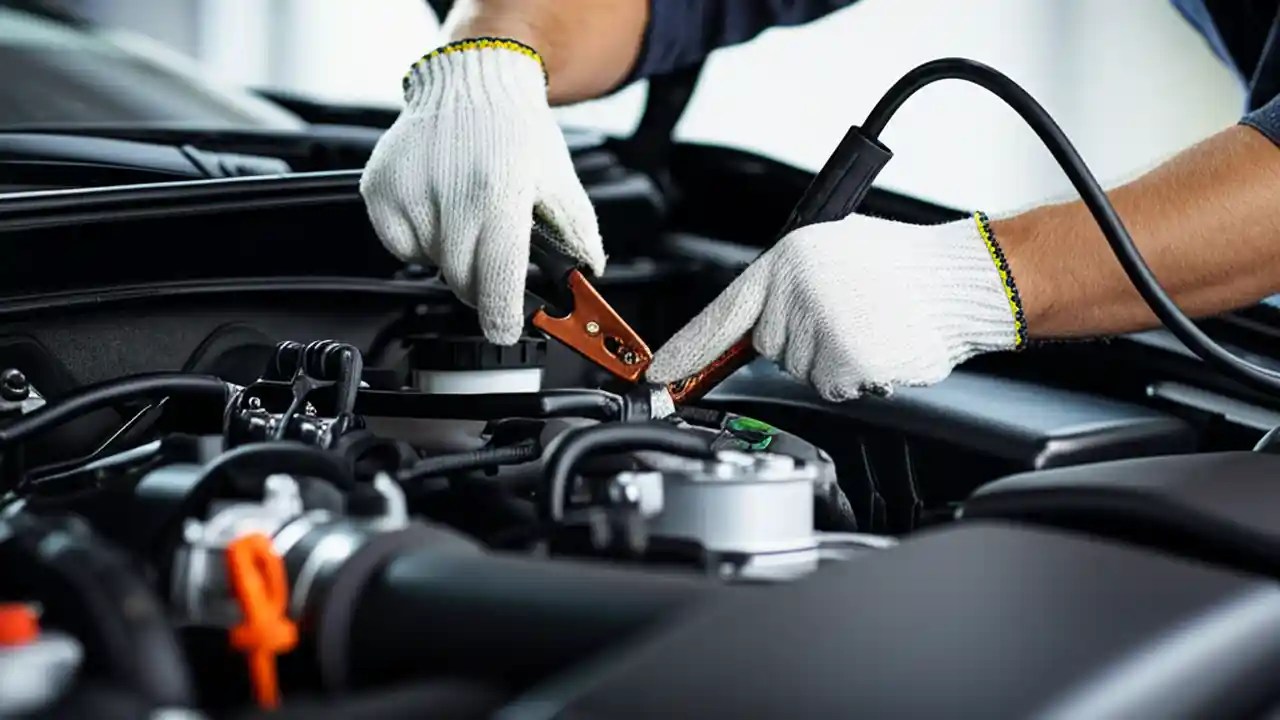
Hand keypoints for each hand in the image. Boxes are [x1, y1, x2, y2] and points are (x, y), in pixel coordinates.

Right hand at [360, 39, 604, 344]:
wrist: (471, 80)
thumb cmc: (517, 131)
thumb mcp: (559, 181)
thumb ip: (578, 234)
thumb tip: (590, 276)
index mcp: (501, 193)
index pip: (497, 276)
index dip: (501, 315)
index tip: (504, 330)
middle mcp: (452, 193)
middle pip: (462, 280)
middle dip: (481, 285)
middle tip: (494, 261)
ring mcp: (410, 192)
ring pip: (431, 263)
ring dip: (452, 256)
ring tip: (467, 213)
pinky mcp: (380, 190)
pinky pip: (400, 245)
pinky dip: (420, 240)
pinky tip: (439, 206)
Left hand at [645, 213, 1024, 400]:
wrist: (961, 279)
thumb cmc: (902, 265)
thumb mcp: (829, 253)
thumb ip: (785, 286)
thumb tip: (751, 322)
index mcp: (787, 261)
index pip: (722, 313)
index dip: (688, 348)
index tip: (660, 375)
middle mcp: (796, 293)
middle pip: (770, 346)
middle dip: (802, 340)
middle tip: (847, 314)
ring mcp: (820, 331)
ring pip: (804, 371)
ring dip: (833, 359)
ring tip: (870, 325)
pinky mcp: (846, 364)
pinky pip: (835, 387)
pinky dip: (858, 378)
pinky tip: (880, 346)